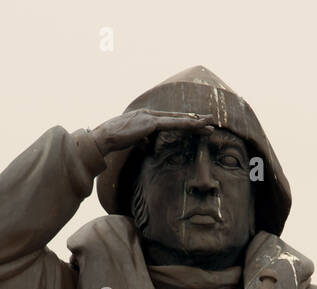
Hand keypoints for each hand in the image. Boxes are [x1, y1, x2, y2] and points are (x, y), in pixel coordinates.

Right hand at [89, 109, 215, 156]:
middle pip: (177, 117)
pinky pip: (174, 123)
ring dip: (196, 121)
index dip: (184, 122)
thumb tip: (148, 146)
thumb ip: (143, 140)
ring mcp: (151, 116)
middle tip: (211, 120)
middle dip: (195, 119)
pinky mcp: (151, 122)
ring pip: (179, 119)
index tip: (197, 125)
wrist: (105, 138)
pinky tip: (198, 126)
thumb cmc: (115, 141)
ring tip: (211, 123)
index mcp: (146, 118)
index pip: (169, 120)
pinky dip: (187, 124)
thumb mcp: (133, 141)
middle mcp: (150, 114)